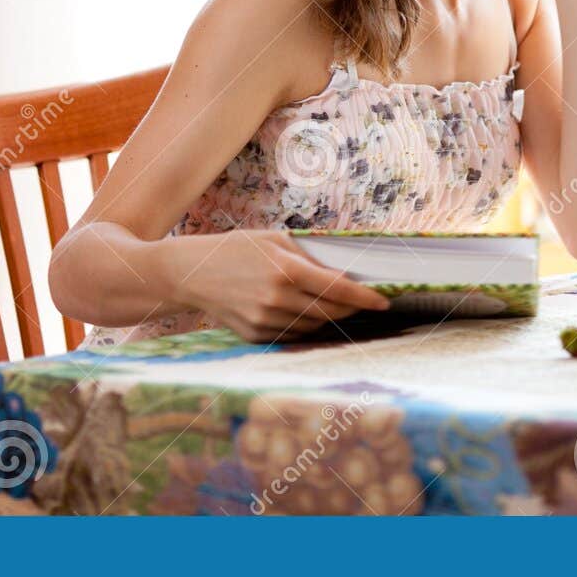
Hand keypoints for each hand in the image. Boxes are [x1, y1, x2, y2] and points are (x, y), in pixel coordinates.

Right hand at [165, 229, 391, 342]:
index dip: (365, 298)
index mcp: (287, 270)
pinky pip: (293, 335)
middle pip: (330, 312)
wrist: (191, 274)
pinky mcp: (256, 336)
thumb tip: (341, 274)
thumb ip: (308, 257)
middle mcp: (278, 299)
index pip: (338, 290)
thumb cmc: (235, 249)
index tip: (385, 302)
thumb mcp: (274, 240)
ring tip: (331, 305)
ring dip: (328, 317)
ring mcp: (266, 321)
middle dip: (351, 309)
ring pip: (313, 326)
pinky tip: (302, 313)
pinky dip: (304, 326)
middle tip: (364, 304)